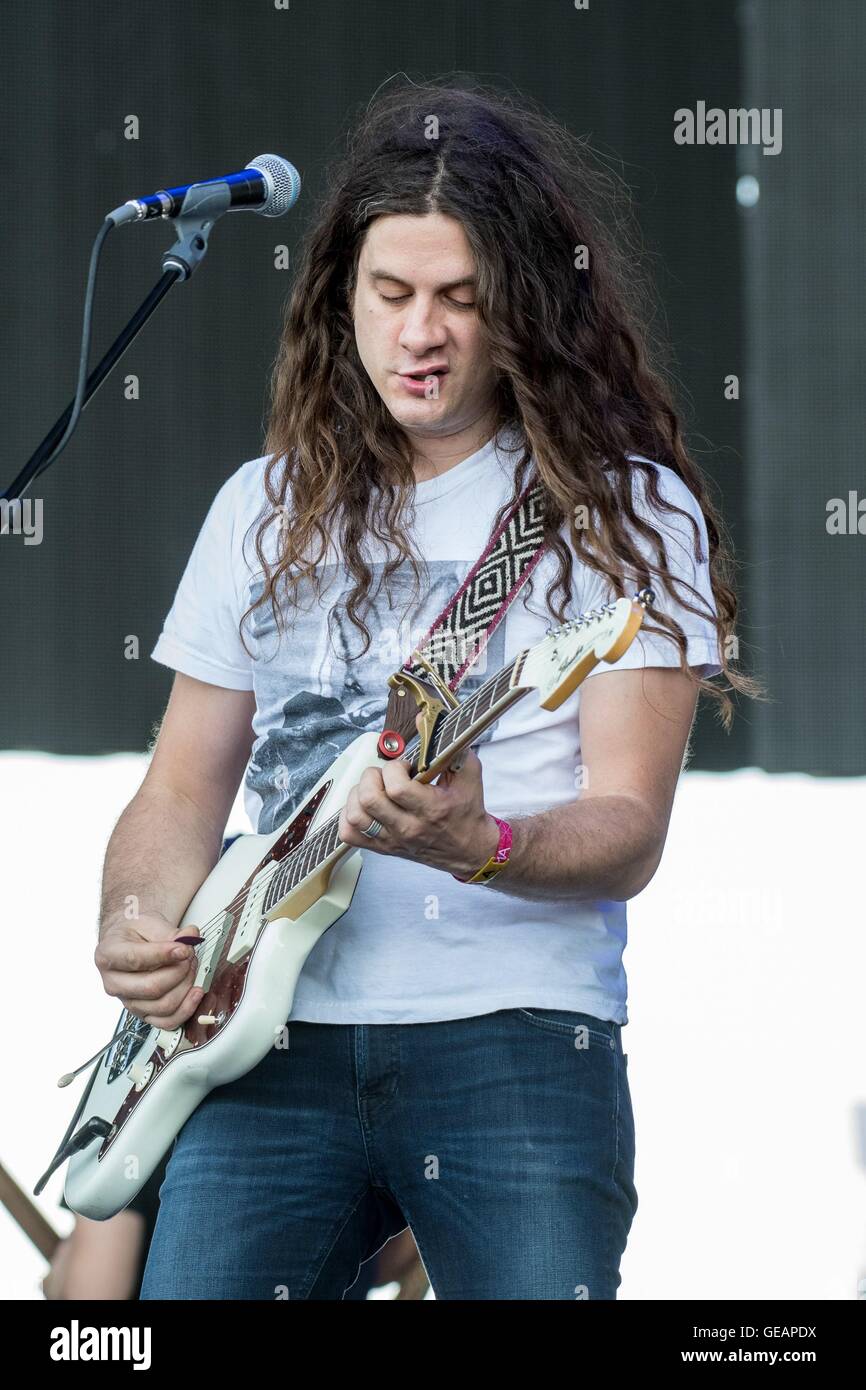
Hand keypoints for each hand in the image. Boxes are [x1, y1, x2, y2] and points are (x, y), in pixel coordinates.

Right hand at [94, 913, 204, 1030]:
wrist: (129, 942)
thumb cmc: (135, 934)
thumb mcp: (149, 923)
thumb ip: (170, 932)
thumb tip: (189, 937)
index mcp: (108, 955)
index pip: (135, 959)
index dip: (163, 955)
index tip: (184, 948)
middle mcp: (114, 982)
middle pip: (152, 987)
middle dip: (179, 971)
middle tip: (190, 955)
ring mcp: (128, 1001)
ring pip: (163, 1005)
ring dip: (185, 986)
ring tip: (191, 967)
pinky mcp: (143, 1013)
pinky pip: (166, 1022)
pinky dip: (186, 1009)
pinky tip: (194, 993)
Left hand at [338, 714, 499, 878]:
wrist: (468, 848)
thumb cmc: (466, 811)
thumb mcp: (468, 774)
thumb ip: (450, 746)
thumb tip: (422, 719)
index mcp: (431, 809)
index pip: (396, 788)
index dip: (394, 768)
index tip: (404, 767)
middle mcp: (408, 827)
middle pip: (370, 800)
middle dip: (372, 777)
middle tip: (385, 775)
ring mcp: (392, 839)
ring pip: (355, 816)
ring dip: (359, 795)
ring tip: (374, 789)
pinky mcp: (382, 848)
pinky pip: (349, 834)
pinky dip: (349, 817)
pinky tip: (365, 807)